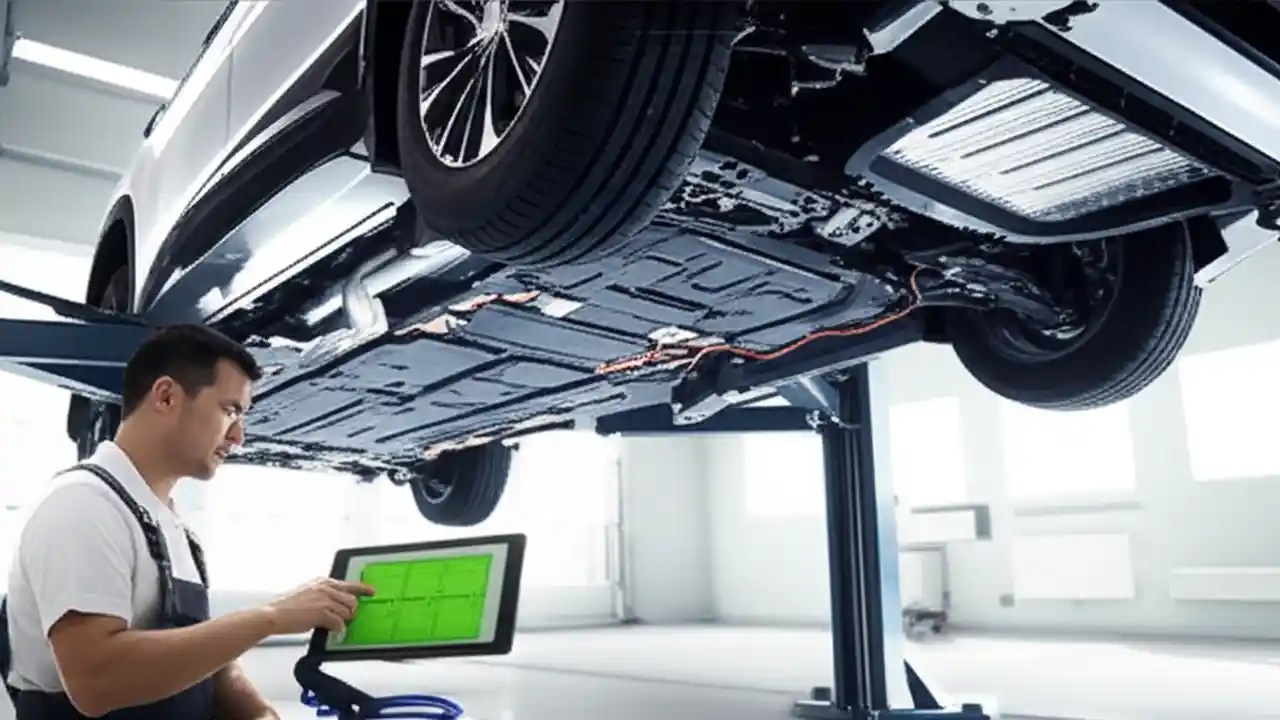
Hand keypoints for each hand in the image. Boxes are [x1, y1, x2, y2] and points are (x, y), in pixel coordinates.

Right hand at [260, 577, 375, 634]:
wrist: (273, 614)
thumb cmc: (287, 607)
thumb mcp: (308, 593)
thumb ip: (324, 596)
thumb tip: (339, 605)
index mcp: (323, 582)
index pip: (349, 584)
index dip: (363, 589)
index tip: (371, 592)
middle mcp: (325, 588)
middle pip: (352, 601)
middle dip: (350, 611)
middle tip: (343, 618)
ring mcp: (325, 600)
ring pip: (347, 613)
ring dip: (342, 621)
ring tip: (330, 624)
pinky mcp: (322, 612)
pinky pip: (339, 623)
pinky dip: (336, 629)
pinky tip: (329, 629)